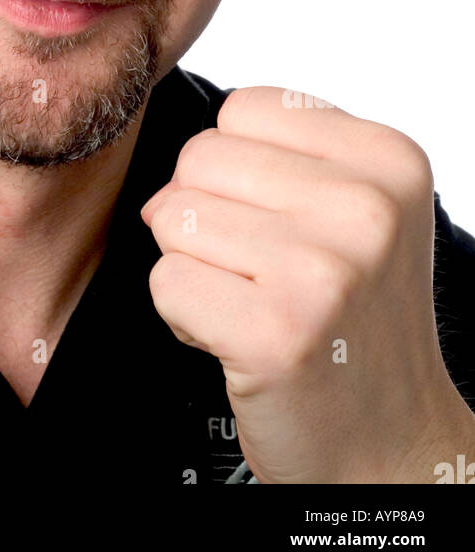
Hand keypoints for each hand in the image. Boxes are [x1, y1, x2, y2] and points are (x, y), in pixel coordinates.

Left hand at [140, 86, 473, 483]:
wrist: (390, 443)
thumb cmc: (352, 317)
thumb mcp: (349, 211)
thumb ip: (267, 159)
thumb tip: (161, 191)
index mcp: (390, 159)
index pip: (244, 108)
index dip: (240, 168)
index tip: (285, 224)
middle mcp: (368, 207)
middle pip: (201, 155)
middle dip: (208, 216)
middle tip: (264, 274)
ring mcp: (324, 269)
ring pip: (175, 216)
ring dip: (195, 268)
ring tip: (254, 306)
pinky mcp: (276, 331)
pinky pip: (166, 280)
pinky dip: (183, 316)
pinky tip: (238, 341)